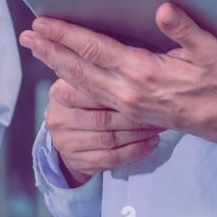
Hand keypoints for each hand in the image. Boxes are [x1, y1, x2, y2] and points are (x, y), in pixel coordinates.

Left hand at [19, 3, 216, 150]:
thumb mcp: (208, 49)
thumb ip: (183, 27)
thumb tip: (162, 7)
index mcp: (143, 72)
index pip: (93, 49)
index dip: (65, 34)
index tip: (42, 22)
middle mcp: (128, 92)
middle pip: (78, 68)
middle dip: (49, 50)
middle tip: (26, 35)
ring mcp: (127, 106)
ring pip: (81, 84)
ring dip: (56, 65)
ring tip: (37, 49)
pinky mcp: (129, 114)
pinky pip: (92, 96)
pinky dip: (72, 82)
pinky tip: (62, 73)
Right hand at [43, 77, 161, 186]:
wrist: (68, 139)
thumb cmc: (84, 104)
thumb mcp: (84, 84)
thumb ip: (97, 71)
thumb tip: (127, 54)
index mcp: (61, 92)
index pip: (92, 91)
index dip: (121, 92)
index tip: (146, 89)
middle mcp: (59, 117)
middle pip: (103, 118)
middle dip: (134, 116)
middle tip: (158, 111)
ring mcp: (66, 142)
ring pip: (109, 139)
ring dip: (138, 135)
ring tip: (157, 127)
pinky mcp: (77, 161)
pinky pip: (111, 158)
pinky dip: (135, 151)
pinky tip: (150, 143)